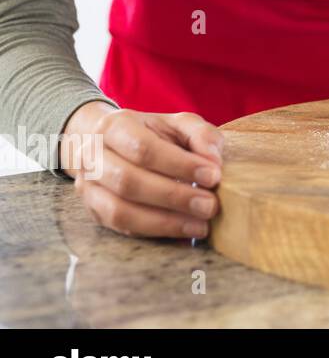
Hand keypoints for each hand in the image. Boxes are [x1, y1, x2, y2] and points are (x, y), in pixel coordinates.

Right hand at [60, 101, 222, 238]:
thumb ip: (201, 135)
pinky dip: (154, 233)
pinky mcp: (94, 211)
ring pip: (120, 211)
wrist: (110, 143)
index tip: (213, 176)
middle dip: (174, 197)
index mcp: (114, 127)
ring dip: (164, 222)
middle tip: (209, 206)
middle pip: (128, 182)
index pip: (144, 148)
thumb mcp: (178, 123)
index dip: (179, 165)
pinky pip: (121, 228)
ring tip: (200, 226)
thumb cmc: (151, 133)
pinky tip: (183, 233)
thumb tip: (213, 161)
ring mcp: (87, 187)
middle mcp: (92, 156)